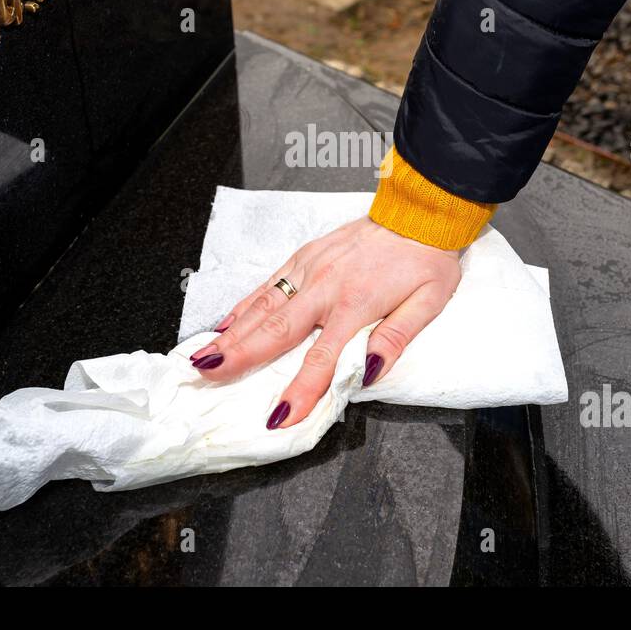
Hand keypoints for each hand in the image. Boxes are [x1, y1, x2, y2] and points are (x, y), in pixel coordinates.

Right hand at [188, 216, 461, 428]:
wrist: (418, 212)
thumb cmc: (425, 259)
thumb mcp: (427, 304)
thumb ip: (395, 339)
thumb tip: (370, 373)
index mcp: (355, 305)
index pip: (321, 359)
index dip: (300, 391)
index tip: (279, 417)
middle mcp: (325, 287)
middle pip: (275, 331)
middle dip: (239, 358)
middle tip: (207, 378)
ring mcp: (310, 269)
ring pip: (263, 308)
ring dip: (231, 335)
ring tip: (203, 357)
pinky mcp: (305, 256)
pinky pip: (268, 285)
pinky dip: (243, 306)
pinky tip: (225, 323)